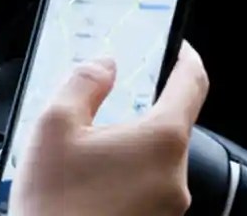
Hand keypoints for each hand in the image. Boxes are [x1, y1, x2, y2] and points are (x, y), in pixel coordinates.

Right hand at [9, 42, 209, 215]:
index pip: (193, 82)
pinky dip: (125, 180)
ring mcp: (170, 208)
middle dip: (137, 113)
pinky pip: (148, 191)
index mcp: (162, 140)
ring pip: (156, 162)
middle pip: (169, 125)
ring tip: (85, 158)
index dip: (185, 56)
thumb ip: (83, 83)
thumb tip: (104, 65)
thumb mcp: (53, 129)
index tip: (176, 46)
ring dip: (128, 152)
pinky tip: (90, 186)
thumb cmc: (53, 209)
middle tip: (101, 110)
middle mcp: (176, 176)